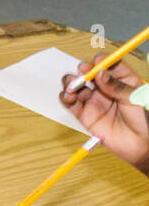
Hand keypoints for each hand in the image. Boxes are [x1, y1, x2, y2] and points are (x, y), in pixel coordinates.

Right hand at [60, 55, 148, 172]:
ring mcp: (94, 101)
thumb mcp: (134, 98)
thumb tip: (99, 73)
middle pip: (90, 73)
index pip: (109, 65)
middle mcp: (106, 89)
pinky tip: (68, 95)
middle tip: (84, 71)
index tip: (98, 61)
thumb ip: (116, 85)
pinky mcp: (85, 115)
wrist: (143, 145)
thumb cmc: (145, 120)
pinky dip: (65, 97)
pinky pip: (70, 104)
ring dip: (71, 81)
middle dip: (84, 70)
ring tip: (74, 84)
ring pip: (77, 86)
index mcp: (122, 81)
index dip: (101, 60)